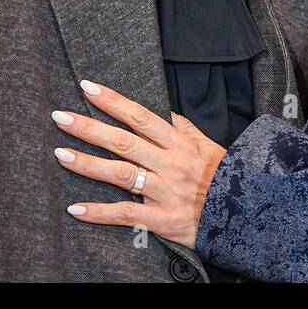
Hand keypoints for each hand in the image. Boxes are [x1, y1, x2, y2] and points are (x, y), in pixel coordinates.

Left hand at [51, 80, 225, 247]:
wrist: (247, 214)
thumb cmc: (225, 177)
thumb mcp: (208, 146)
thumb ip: (183, 128)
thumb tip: (163, 110)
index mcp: (180, 144)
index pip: (141, 117)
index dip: (113, 101)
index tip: (87, 87)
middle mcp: (171, 164)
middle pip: (124, 142)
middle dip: (89, 128)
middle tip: (60, 117)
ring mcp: (166, 193)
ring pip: (122, 175)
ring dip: (89, 164)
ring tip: (60, 154)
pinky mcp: (163, 221)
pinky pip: (127, 215)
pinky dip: (99, 213)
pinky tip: (75, 208)